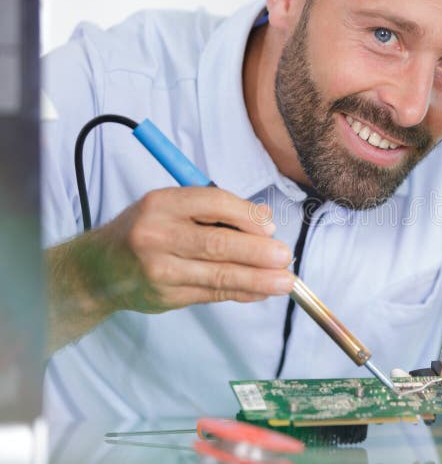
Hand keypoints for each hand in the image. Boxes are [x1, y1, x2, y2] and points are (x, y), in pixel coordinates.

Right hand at [89, 186, 294, 312]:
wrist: (97, 269)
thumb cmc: (145, 230)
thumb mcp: (172, 208)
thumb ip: (217, 211)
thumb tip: (265, 218)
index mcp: (161, 203)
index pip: (214, 203)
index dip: (247, 215)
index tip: (270, 227)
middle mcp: (157, 235)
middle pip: (218, 243)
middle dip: (258, 251)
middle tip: (285, 256)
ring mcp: (160, 269)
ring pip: (218, 274)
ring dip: (257, 279)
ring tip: (284, 281)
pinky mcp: (166, 297)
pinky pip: (212, 294)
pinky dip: (241, 292)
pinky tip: (261, 292)